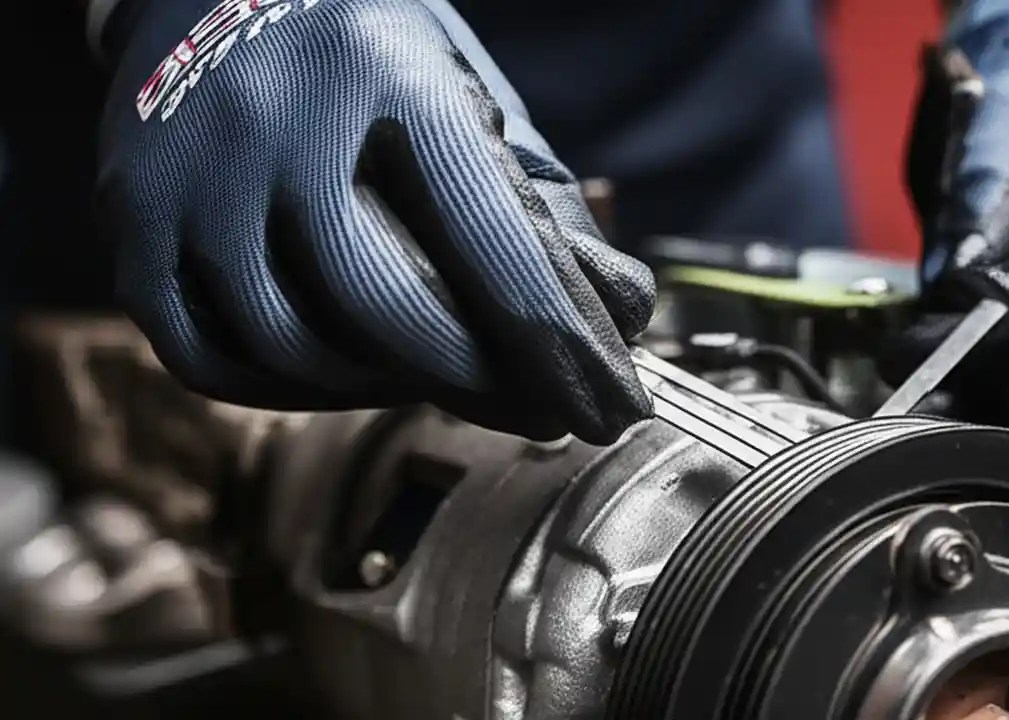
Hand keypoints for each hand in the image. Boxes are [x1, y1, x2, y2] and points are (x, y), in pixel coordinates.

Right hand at [96, 0, 654, 443]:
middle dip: (481, 381)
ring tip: (443, 378)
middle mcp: (279, 122)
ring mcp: (190, 175)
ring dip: (390, 389)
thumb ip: (540, 205)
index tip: (610, 409)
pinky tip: (349, 375)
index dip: (563, 346)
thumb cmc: (372, 51)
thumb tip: (619, 313)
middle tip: (537, 406)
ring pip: (295, 347)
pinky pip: (208, 358)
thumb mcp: (471, 97)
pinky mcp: (132, 220)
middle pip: (388, 309)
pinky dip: (293, 391)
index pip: (494, 242)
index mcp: (392, 78)